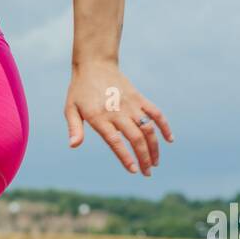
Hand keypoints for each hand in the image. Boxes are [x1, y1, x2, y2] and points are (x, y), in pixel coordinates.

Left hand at [64, 60, 172, 176]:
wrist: (95, 64)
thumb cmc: (80, 90)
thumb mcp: (70, 109)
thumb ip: (74, 128)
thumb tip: (74, 145)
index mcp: (100, 117)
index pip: (116, 142)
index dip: (126, 157)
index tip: (134, 170)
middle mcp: (118, 112)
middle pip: (136, 138)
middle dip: (144, 158)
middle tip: (147, 173)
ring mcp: (131, 105)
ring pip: (148, 129)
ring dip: (154, 147)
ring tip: (155, 163)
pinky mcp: (139, 98)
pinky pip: (156, 113)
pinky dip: (164, 126)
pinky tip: (169, 140)